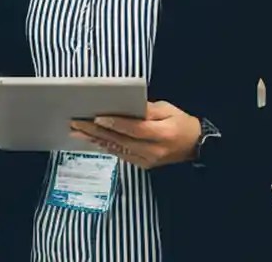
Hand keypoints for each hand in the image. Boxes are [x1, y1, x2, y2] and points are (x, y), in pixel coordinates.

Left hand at [69, 101, 201, 169]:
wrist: (195, 145)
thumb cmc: (181, 122)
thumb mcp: (167, 109)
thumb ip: (146, 109)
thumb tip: (125, 105)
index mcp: (163, 133)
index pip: (135, 129)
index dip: (116, 124)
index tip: (97, 117)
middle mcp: (154, 150)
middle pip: (121, 141)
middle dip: (96, 132)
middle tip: (76, 123)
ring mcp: (148, 160)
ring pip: (118, 149)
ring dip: (96, 140)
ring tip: (77, 132)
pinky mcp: (144, 165)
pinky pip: (121, 155)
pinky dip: (106, 146)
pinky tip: (92, 140)